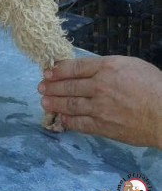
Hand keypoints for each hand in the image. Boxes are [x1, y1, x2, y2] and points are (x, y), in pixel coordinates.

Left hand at [38, 56, 161, 148]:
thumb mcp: (130, 65)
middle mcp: (100, 86)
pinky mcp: (103, 126)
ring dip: (54, 103)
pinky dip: (67, 120)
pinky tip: (60, 118)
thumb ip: (107, 67)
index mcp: (107, 67)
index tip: (48, 72)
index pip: (75, 67)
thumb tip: (86, 69)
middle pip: (68, 86)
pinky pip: (79, 123)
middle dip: (51, 86)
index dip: (58, 70)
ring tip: (44, 102)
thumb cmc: (154, 86)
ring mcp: (100, 107)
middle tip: (40, 87)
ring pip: (70, 104)